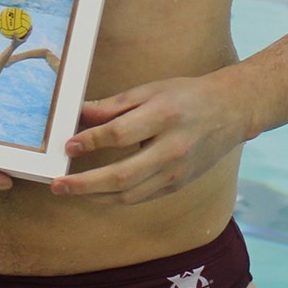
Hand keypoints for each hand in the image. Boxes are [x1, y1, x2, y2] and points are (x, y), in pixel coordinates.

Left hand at [50, 76, 246, 203]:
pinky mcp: (178, 184)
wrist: (230, 111)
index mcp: (164, 116)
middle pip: (122, 175)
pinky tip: (96, 192)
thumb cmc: (186, 96)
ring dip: (95, 195)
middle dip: (85, 183)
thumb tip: (78, 114)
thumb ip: (114, 105)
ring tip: (70, 191)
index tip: (68, 146)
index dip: (90, 142)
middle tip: (57, 185)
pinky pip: (141, 197)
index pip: (120, 134)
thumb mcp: (150, 90)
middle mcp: (172, 148)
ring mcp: (177, 172)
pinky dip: (115, 197)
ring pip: (130, 194)